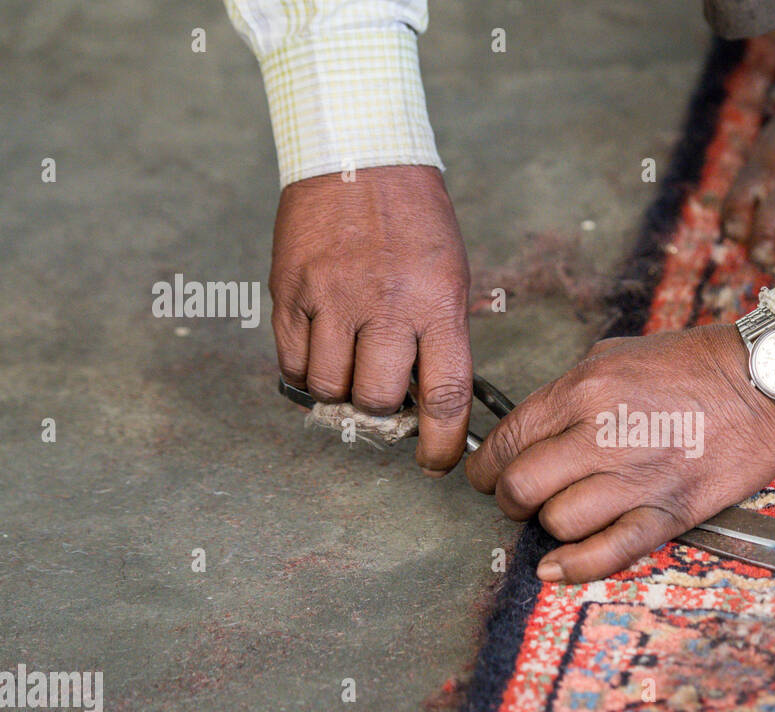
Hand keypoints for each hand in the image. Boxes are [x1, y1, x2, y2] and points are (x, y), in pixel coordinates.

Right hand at [269, 165, 471, 474]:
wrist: (359, 152)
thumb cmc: (415, 220)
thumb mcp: (449, 275)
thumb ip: (439, 337)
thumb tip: (430, 403)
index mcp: (436, 303)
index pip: (444, 396)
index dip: (441, 444)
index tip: (437, 462)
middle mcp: (385, 304)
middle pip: (379, 399)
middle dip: (385, 409)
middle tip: (387, 395)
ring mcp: (332, 297)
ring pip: (331, 388)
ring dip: (343, 392)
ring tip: (353, 367)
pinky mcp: (290, 290)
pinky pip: (293, 361)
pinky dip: (307, 371)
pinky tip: (322, 352)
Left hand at [465, 323, 774, 582]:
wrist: (766, 381)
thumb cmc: (694, 364)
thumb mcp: (616, 355)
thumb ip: (568, 393)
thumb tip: (532, 430)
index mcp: (585, 389)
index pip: (507, 439)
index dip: (487, 466)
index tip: (489, 474)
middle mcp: (602, 433)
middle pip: (521, 485)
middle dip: (509, 499)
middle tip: (520, 499)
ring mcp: (637, 476)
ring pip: (558, 521)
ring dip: (549, 526)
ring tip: (559, 516)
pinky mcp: (669, 509)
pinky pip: (609, 551)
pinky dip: (575, 567)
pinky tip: (556, 568)